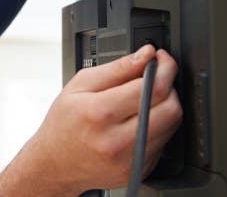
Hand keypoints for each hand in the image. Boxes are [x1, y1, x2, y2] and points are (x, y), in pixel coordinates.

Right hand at [0, 45, 181, 196]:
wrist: (54, 164)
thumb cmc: (64, 123)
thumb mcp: (80, 85)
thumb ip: (116, 68)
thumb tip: (145, 54)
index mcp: (100, 112)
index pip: (152, 87)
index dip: (164, 68)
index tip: (161, 59)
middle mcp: (117, 140)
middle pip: (171, 108)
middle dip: (170, 86)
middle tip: (158, 77)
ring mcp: (129, 160)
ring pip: (172, 126)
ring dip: (165, 106)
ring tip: (145, 99)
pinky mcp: (138, 171)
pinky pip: (163, 142)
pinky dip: (157, 126)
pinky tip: (139, 121)